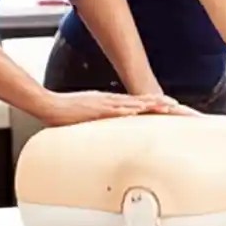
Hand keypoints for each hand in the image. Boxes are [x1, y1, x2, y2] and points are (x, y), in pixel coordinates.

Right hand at [34, 90, 182, 126]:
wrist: (50, 105)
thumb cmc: (66, 111)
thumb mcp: (88, 114)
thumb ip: (99, 118)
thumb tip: (106, 124)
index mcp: (110, 102)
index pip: (135, 103)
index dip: (152, 103)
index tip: (166, 105)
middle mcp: (111, 101)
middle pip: (139, 101)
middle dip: (158, 103)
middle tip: (175, 105)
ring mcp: (105, 104)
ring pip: (133, 104)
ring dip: (150, 104)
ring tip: (166, 106)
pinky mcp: (97, 109)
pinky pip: (117, 110)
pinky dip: (130, 110)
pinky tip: (140, 110)